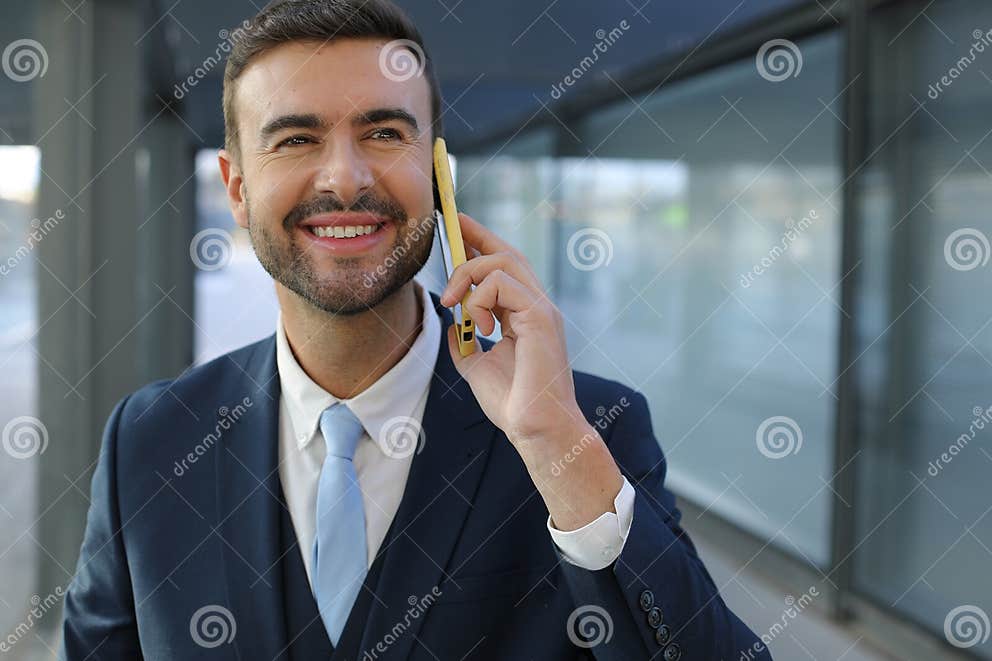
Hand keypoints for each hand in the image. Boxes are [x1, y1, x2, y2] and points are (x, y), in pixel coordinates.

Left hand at [440, 212, 580, 444]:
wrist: (535, 429)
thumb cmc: (514, 403)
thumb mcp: (477, 366)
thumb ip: (465, 341)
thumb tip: (451, 323)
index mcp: (524, 314)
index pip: (504, 266)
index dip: (481, 240)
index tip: (457, 224)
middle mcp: (536, 306)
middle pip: (507, 252)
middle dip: (475, 234)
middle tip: (447, 227)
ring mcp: (541, 309)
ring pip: (502, 262)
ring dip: (467, 276)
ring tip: (454, 305)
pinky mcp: (540, 316)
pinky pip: (503, 284)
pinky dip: (480, 299)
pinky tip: (479, 325)